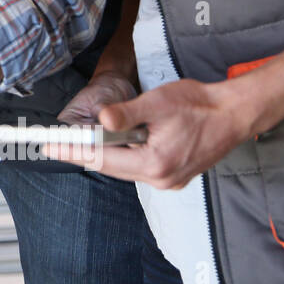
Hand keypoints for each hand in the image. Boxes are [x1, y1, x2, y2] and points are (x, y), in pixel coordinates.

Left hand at [44, 77, 254, 188]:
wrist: (235, 113)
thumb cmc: (200, 105)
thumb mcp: (159, 102)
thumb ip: (128, 113)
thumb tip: (101, 118)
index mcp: (155, 164)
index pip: (103, 159)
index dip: (73, 152)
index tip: (48, 147)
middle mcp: (161, 179)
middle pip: (111, 167)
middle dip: (83, 154)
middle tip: (54, 145)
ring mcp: (169, 180)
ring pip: (124, 168)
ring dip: (103, 155)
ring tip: (75, 144)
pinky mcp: (174, 175)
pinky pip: (138, 167)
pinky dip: (122, 156)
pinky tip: (111, 145)